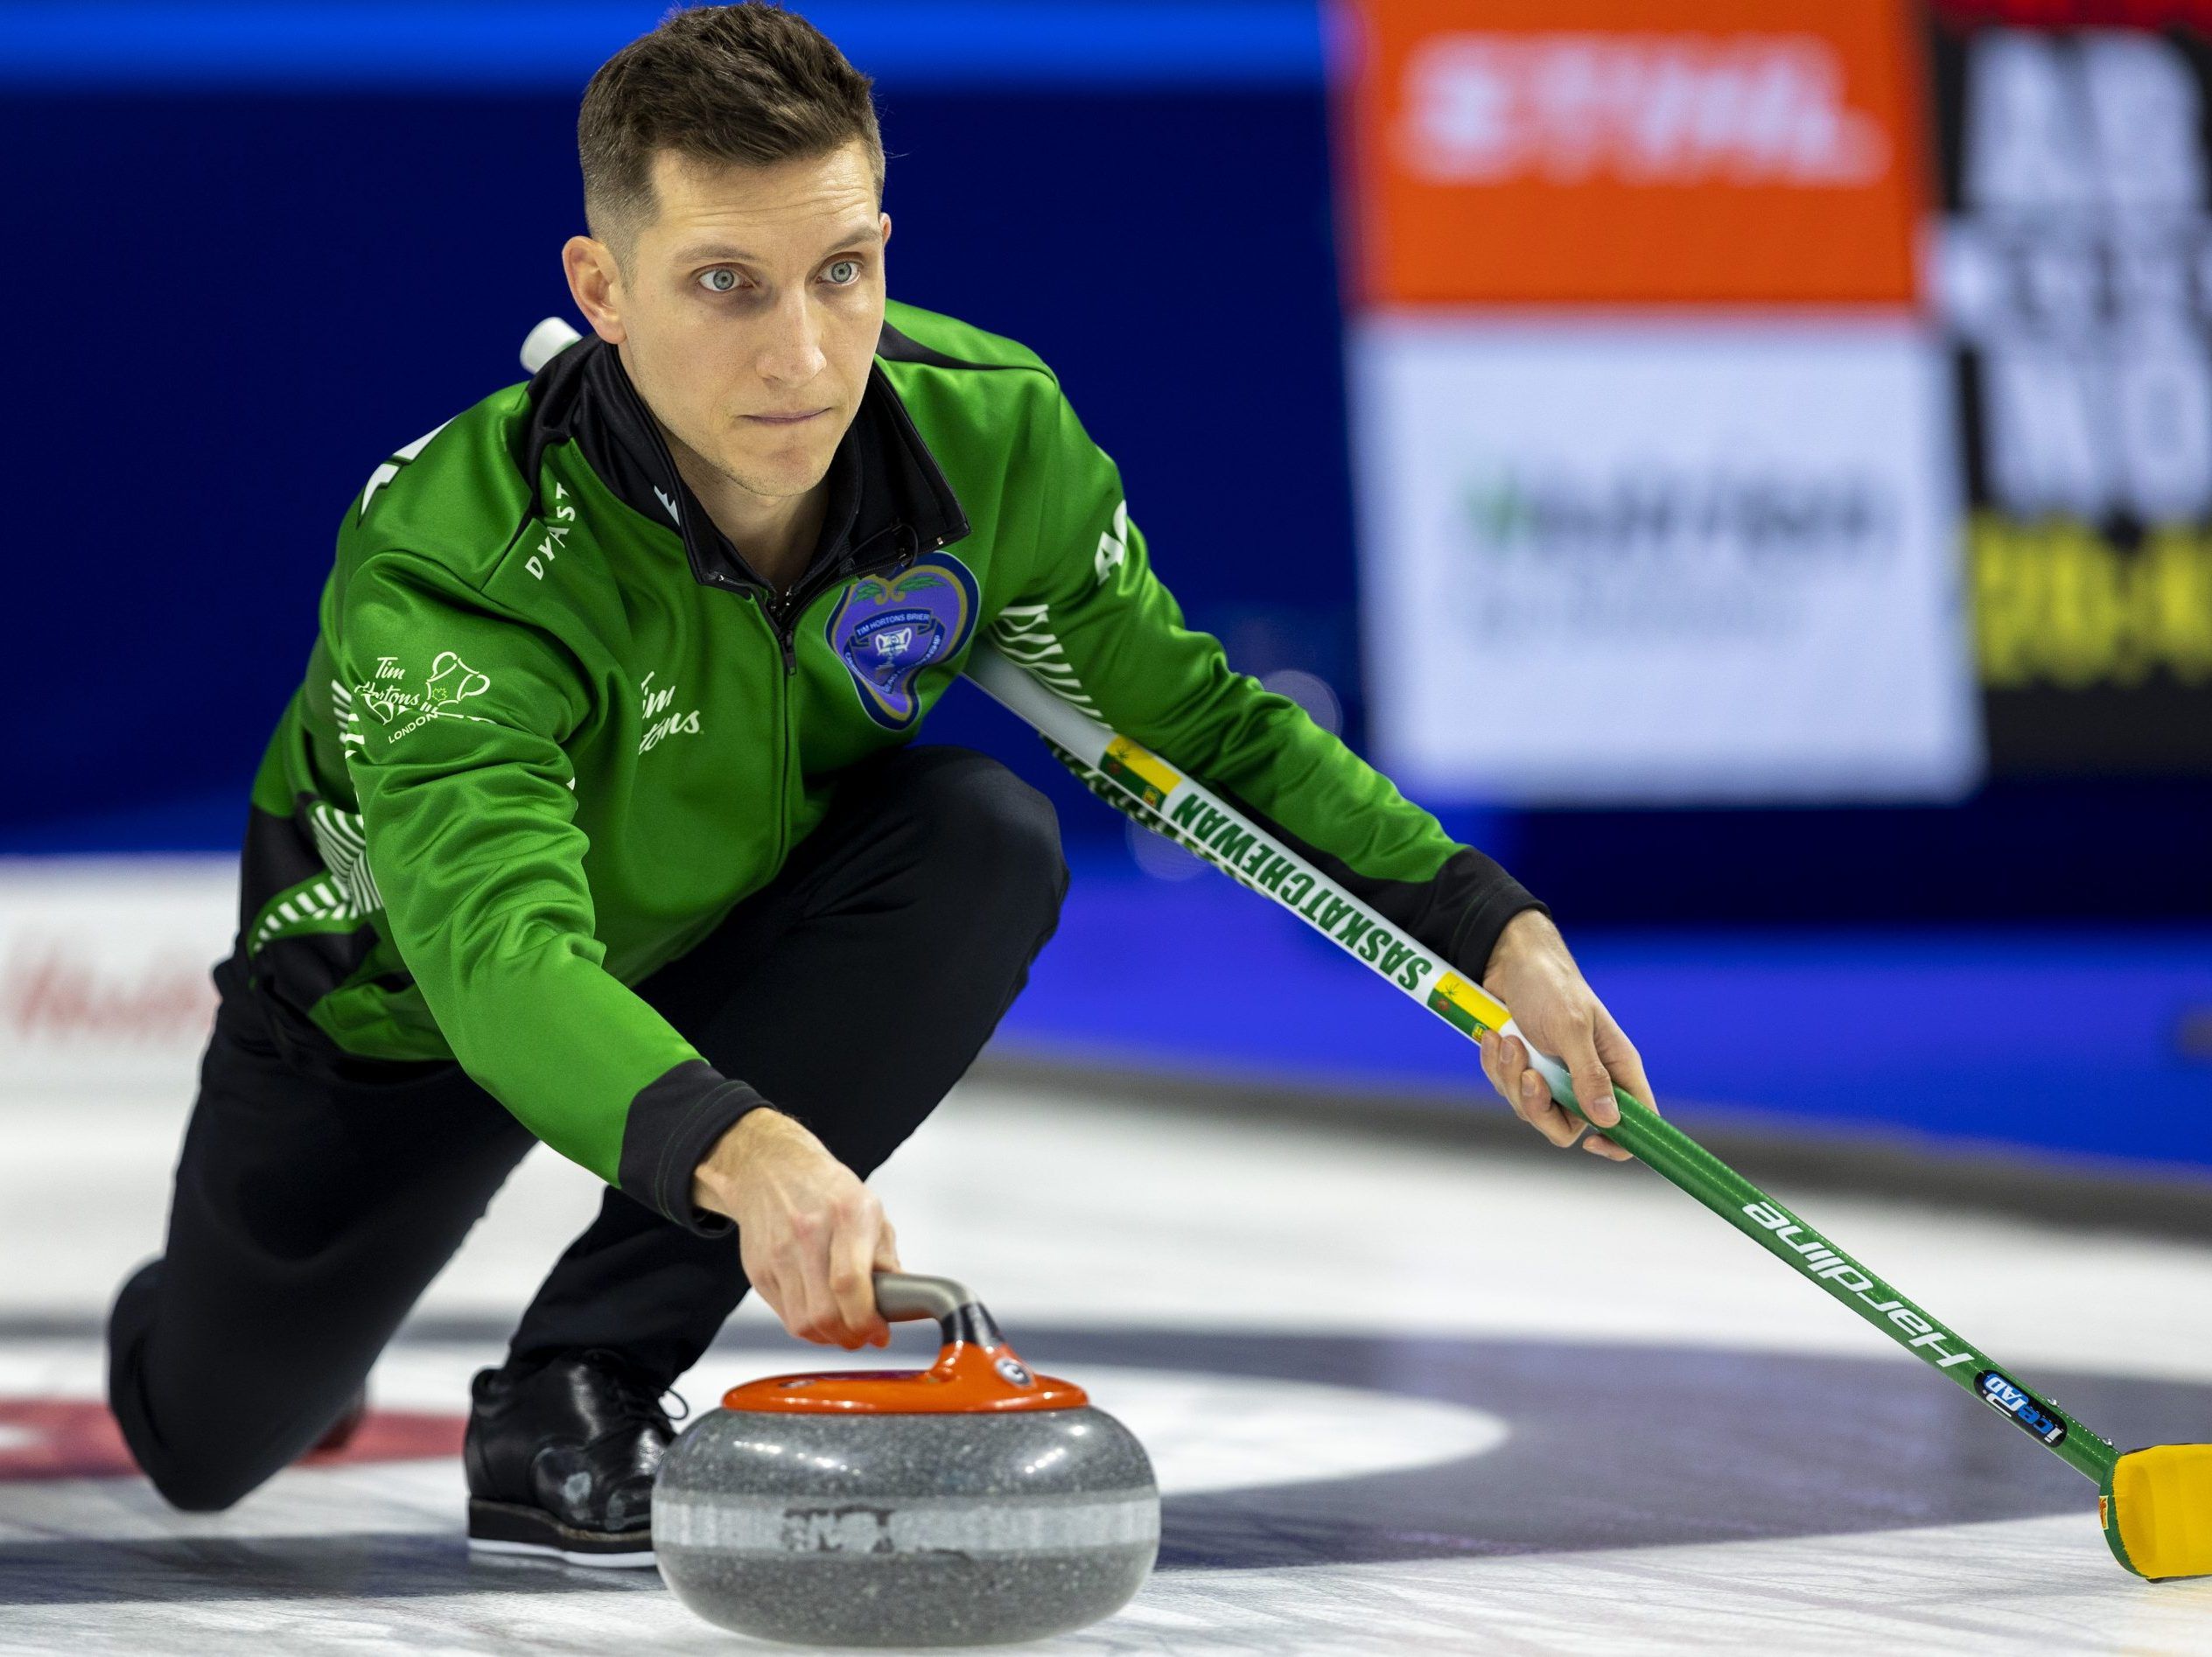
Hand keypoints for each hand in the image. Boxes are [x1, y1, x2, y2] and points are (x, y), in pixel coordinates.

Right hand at [691, 1108, 902, 1347]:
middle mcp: (808, 1233)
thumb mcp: (871, 1209)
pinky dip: (809, 1328)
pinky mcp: (759, 1271)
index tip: (880, 1332)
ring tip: (845, 1329)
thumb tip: (900, 1302)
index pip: (850, 1283)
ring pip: (803, 1324)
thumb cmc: (828, 1190)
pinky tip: (823, 1317)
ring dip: (830, 1338)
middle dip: (851, 1336)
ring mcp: (778, 1254)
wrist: (771, 1169)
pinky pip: (786, 1317)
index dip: (867, 1320)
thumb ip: (886, 1257)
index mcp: (846, 1214)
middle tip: (865, 1335)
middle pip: (824, 1313)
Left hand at [1475, 909, 1656, 1161]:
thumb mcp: (1572, 1027)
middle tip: (1529, 1075)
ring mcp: (1554, 1077)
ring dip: (1513, 1079)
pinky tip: (1495, 1038)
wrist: (1510, 962)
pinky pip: (1508, 1090)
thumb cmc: (1551, 986)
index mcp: (1616, 1067)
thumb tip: (1609, 1120)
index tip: (1590, 1141)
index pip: (1637, 1120)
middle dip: (1540, 1106)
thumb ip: (1589, 1074)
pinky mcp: (1524, 1070)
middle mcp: (1588, 1077)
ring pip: (1532, 1110)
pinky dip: (1497, 1067)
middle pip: (1570, 1127)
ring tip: (1509, 1042)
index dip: (1620, 1142)